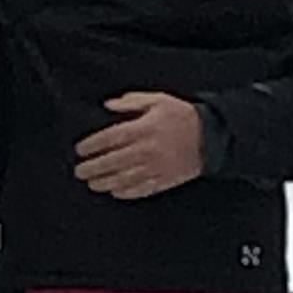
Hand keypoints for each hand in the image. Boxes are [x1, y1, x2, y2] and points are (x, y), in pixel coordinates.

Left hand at [75, 93, 205, 201]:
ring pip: (124, 179)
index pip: (110, 138)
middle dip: (92, 168)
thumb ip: (131, 102)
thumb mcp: (158, 101)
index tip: (80, 150)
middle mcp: (147, 150)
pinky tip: (115, 192)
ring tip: (92, 183)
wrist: (212, 136)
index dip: (91, 145)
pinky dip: (126, 192)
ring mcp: (156, 168)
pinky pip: (141, 189)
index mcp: (143, 129)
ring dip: (104, 182)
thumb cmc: (183, 116)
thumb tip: (108, 104)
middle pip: (112, 162)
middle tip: (79, 171)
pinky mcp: (164, 180)